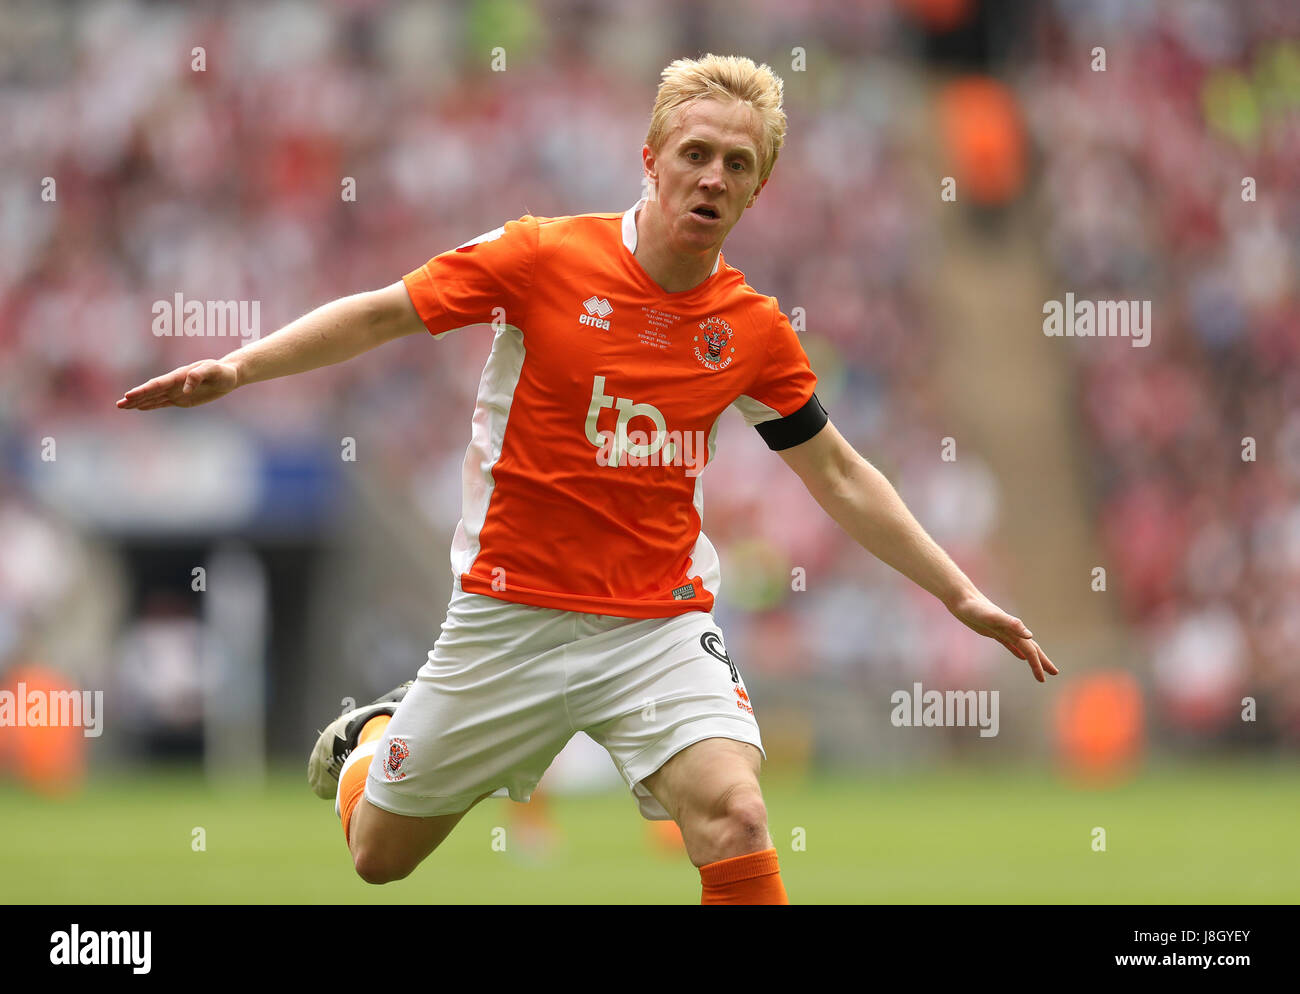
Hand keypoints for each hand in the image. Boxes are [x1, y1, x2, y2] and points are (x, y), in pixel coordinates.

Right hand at [116, 359, 239, 410]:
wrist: (229, 375)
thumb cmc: (222, 371)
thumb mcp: (214, 370)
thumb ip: (199, 375)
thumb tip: (185, 389)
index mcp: (179, 376)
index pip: (157, 384)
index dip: (143, 390)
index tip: (129, 395)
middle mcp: (174, 383)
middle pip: (150, 391)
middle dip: (135, 398)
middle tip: (119, 404)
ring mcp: (176, 391)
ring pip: (153, 397)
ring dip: (138, 402)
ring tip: (122, 406)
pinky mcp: (181, 399)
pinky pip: (163, 402)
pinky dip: (150, 405)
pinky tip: (140, 408)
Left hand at [946, 591, 1058, 682]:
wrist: (962, 599)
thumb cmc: (975, 608)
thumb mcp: (992, 617)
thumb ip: (1012, 623)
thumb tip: (1030, 634)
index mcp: (1014, 629)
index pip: (1030, 650)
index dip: (1038, 665)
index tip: (1043, 679)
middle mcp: (1011, 630)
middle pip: (1031, 648)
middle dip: (1042, 661)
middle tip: (1054, 673)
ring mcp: (1003, 631)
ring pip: (1023, 647)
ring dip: (1033, 657)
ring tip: (1040, 666)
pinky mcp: (994, 631)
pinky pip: (1010, 644)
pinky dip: (1017, 651)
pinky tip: (1020, 656)